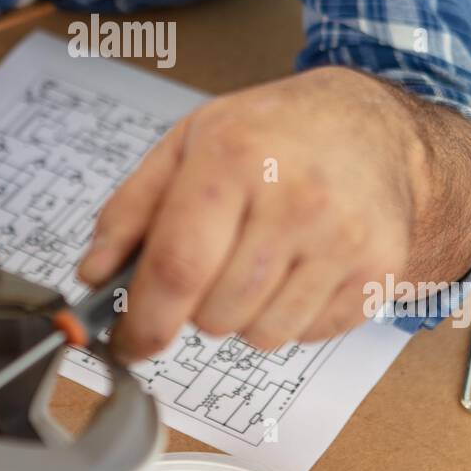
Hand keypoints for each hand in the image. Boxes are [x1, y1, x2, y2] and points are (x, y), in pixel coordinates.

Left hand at [76, 67, 428, 363]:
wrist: (373, 127)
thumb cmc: (273, 133)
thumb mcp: (188, 143)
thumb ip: (131, 209)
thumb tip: (93, 275)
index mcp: (234, 156)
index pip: (178, 266)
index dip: (144, 320)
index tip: (127, 343)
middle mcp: (294, 196)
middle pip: (215, 312)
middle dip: (197, 306)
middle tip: (215, 261)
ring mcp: (342, 237)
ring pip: (260, 335)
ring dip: (244, 315)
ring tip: (259, 258)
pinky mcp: (377, 271)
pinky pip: (306, 336)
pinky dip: (289, 316)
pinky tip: (299, 265)